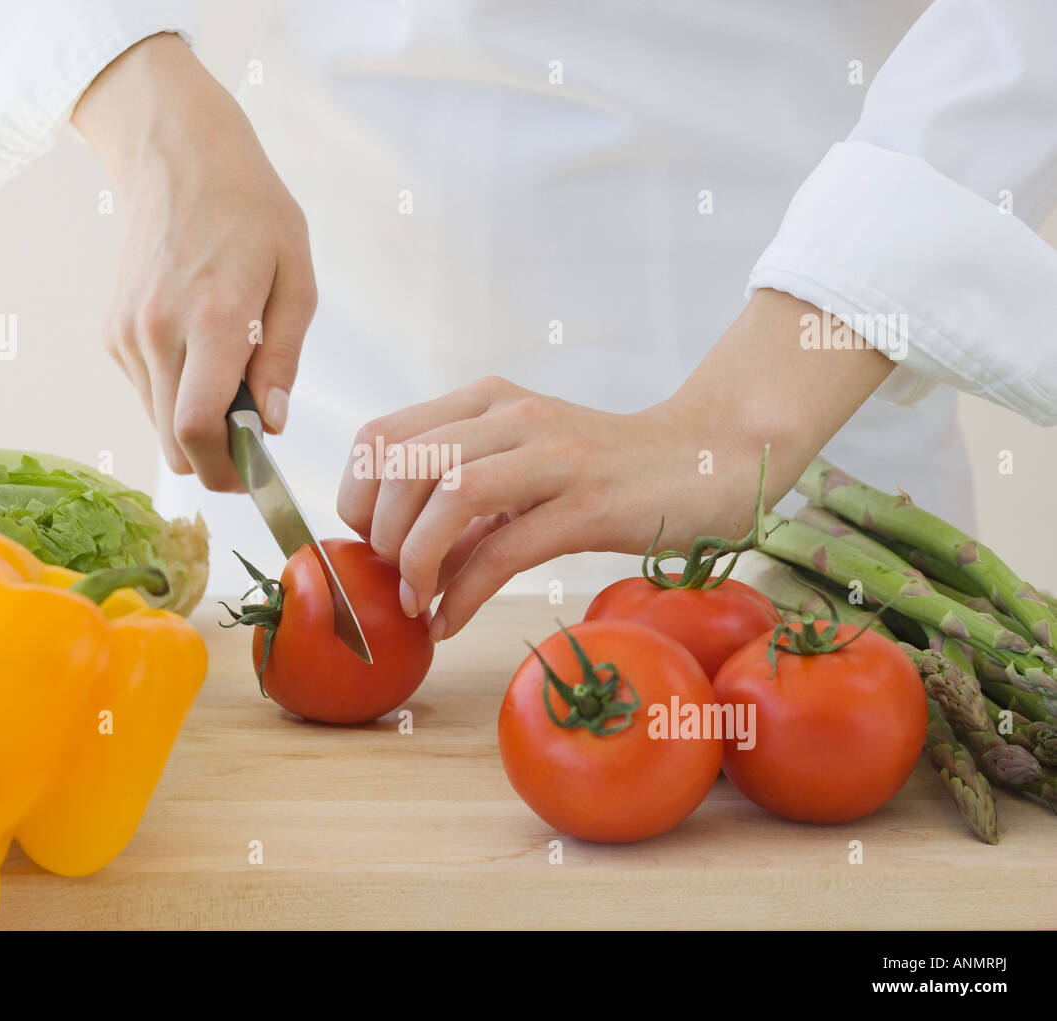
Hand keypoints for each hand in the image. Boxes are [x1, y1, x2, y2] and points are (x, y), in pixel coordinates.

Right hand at [72, 34, 315, 489]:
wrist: (176, 156)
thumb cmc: (249, 208)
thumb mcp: (296, 277)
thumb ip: (283, 358)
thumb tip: (272, 425)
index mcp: (211, 320)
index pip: (198, 428)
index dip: (225, 470)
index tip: (253, 478)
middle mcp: (157, 333)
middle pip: (174, 442)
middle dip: (214, 460)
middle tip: (250, 447)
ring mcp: (127, 335)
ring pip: (157, 423)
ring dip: (194, 426)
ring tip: (232, 385)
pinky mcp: (112, 333)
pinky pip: (145, 393)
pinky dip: (175, 396)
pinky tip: (202, 358)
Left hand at [337, 290, 896, 638]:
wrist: (705, 461)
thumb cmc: (604, 473)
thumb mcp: (522, 471)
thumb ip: (465, 503)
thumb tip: (404, 564)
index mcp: (484, 401)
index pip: (380, 436)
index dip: (356, 496)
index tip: (370, 541)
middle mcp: (510, 415)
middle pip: (402, 465)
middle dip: (381, 534)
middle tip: (397, 578)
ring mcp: (550, 456)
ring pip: (447, 497)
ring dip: (417, 561)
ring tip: (418, 600)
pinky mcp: (587, 503)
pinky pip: (503, 550)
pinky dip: (463, 594)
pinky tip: (450, 622)